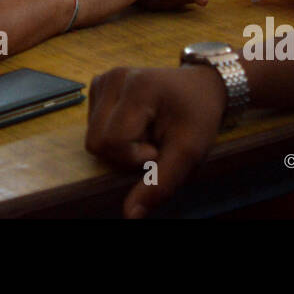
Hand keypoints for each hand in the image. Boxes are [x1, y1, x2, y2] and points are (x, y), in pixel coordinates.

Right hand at [85, 65, 225, 217]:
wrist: (201, 86)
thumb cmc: (198, 116)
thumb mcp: (189, 152)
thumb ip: (160, 183)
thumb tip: (129, 216)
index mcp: (137, 86)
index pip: (110, 142)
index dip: (134, 157)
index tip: (159, 149)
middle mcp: (114, 78)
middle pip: (96, 141)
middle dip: (124, 154)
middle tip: (153, 143)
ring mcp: (104, 78)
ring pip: (92, 135)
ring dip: (119, 145)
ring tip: (146, 132)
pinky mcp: (99, 84)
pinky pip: (93, 124)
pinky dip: (113, 132)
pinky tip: (135, 123)